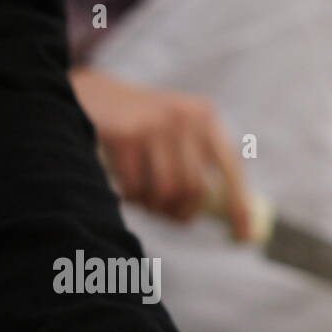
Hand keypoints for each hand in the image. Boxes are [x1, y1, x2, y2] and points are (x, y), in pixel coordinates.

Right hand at [71, 68, 251, 240]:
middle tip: (170, 215)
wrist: (90, 95)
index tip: (242, 236)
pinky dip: (131, 197)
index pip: (231, 169)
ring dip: (154, 206)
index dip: (238, 206)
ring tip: (145, 197)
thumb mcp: (179, 134)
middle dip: (182, 211)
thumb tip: (234, 219)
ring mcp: (154, 125)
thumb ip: (204, 167)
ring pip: (167, 192)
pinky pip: (136, 188)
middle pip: (196, 190)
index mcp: (205, 118)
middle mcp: (185, 118)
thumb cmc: (143, 127)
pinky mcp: (125, 135)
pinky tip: (126, 184)